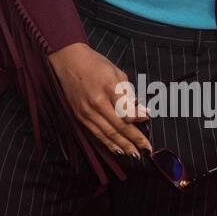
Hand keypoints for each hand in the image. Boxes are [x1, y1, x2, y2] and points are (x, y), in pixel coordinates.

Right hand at [47, 42, 151, 158]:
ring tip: (136, 155)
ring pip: (108, 133)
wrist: (67, 60)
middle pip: (119, 125)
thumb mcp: (116, 73)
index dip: (139, 117)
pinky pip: (96, 134)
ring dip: (123, 146)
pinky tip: (118, 151)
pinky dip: (108, 144)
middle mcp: (97, 102)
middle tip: (147, 149)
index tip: (149, 119)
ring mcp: (86, 111)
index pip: (127, 109)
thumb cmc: (94, 64)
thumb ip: (129, 94)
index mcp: (108, 87)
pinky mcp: (79, 116)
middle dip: (135, 139)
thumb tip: (143, 111)